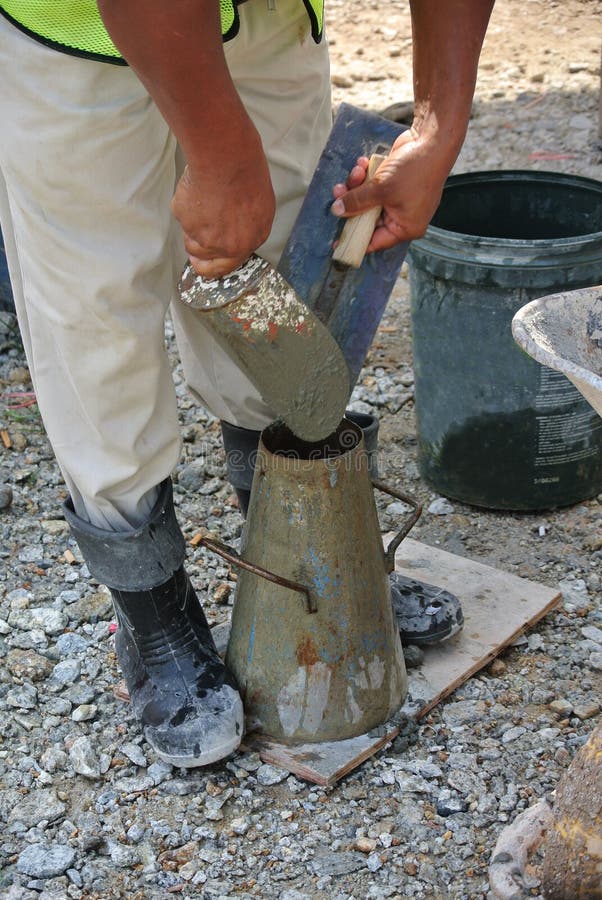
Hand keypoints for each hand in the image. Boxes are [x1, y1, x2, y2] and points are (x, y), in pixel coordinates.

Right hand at [172, 150, 274, 279]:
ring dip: (192, 227)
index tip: (202, 263)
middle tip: (192, 247)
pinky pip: (182, 217)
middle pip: (203, 259)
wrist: (227, 159)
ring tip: (201, 204)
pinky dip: (186, 206)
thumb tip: (233, 234)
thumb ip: (245, 228)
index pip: (226, 267)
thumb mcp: (259, 207)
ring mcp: (205, 236)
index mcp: (248, 243)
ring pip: (190, 240)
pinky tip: (197, 191)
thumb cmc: (246, 175)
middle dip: (196, 254)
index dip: (211, 266)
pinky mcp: (186, 221)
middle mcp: (227, 246)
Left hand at [331, 127, 451, 252]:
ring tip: (356, 171)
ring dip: (357, 186)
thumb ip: (357, 202)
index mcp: (405, 228)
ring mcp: (399, 200)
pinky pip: (374, 187)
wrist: (431, 139)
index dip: (354, 239)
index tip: (335, 241)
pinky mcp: (395, 184)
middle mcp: (403, 217)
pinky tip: (363, 164)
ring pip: (368, 201)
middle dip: (352, 204)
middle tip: (338, 193)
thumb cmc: (414, 170)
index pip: (374, 242)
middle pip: (367, 219)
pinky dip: (366, 177)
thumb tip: (337, 211)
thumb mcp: (380, 189)